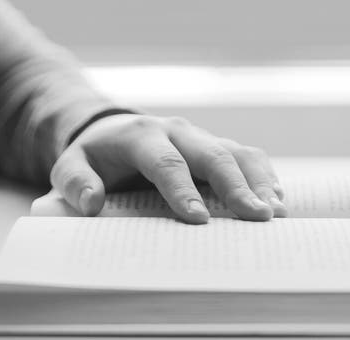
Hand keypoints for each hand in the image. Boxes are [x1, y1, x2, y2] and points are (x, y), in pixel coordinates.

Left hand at [50, 114, 285, 223]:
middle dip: (235, 185)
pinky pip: (246, 156)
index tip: (198, 219)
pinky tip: (277, 201)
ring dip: (258, 181)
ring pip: (236, 152)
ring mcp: (200, 137)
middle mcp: (177, 130)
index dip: (181, 189)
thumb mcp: (71, 165)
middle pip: (211, 154)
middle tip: (256, 216)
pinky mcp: (215, 146)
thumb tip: (91, 204)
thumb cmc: (94, 156)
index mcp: (141, 135)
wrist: (111, 131)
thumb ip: (75, 183)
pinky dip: (264, 176)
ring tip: (275, 213)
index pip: (164, 161)